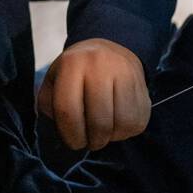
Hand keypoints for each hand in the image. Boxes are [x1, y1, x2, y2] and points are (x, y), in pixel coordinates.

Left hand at [36, 38, 150, 149]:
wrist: (110, 49)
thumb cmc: (78, 72)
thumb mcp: (55, 80)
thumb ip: (49, 104)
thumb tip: (58, 127)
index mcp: (73, 63)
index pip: (68, 110)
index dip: (69, 134)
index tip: (73, 142)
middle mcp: (101, 64)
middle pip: (99, 121)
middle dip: (93, 141)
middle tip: (90, 142)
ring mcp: (126, 73)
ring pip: (122, 123)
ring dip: (111, 137)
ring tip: (103, 133)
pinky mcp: (143, 85)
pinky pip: (137, 121)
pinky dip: (126, 131)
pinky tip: (117, 124)